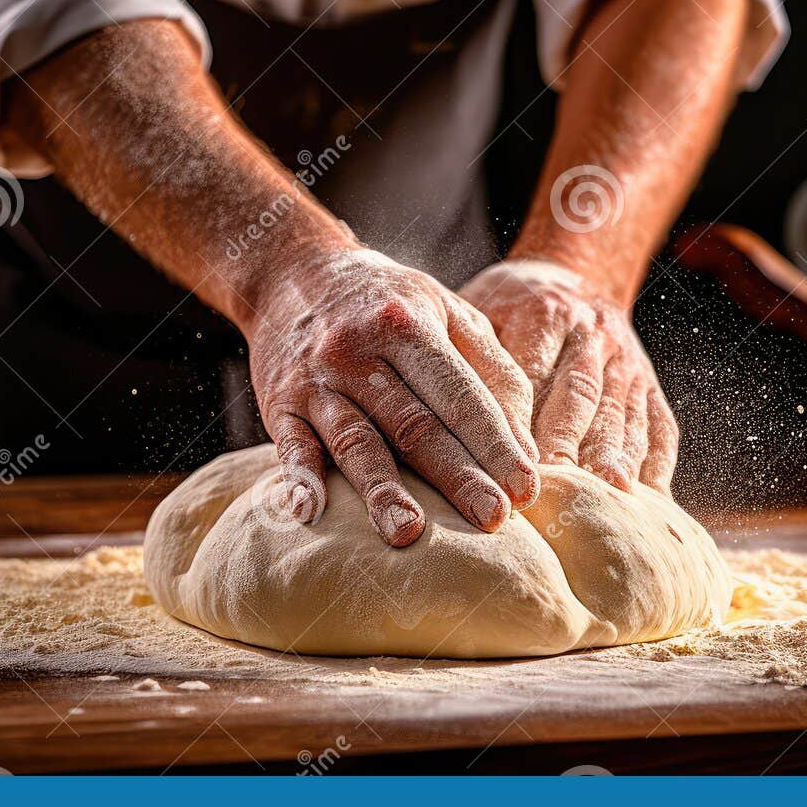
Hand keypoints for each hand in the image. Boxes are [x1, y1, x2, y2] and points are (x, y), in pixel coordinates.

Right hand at [247, 249, 539, 545]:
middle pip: (414, 425)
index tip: (525, 489)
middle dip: (456, 477)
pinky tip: (312, 511)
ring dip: (382, 491)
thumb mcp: (448, 312)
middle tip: (493, 521)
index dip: (495, 443)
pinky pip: (290, 445)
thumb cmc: (389, 303)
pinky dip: (300, 478)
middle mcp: (359, 351)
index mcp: (409, 325)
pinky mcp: (279, 404)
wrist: (293, 271)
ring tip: (410, 534)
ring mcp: (315, 381)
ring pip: (355, 441)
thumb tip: (527, 448)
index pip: (460, 394)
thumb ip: (493, 373)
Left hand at [459, 260, 677, 492]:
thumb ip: (470, 355)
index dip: (524, 418)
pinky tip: (646, 501)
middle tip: (558, 488)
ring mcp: (628, 362)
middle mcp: (593, 334)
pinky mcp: (651, 385)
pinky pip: (659, 427)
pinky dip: (654, 466)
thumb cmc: (510, 305)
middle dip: (570, 443)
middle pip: (581, 395)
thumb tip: (439, 409)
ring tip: (609, 498)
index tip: (512, 460)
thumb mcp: (482, 308)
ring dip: (616, 457)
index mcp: (545, 313)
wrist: (573, 275)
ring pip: (624, 414)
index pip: (532, 372)